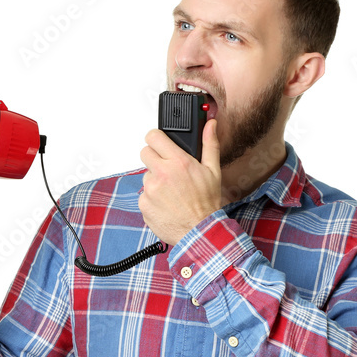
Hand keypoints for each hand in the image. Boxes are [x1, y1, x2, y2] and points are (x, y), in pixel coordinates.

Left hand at [138, 119, 221, 245]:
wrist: (199, 232)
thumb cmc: (206, 203)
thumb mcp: (213, 171)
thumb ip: (209, 144)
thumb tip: (210, 124)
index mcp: (178, 162)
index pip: (153, 136)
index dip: (156, 138)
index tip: (160, 143)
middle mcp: (161, 174)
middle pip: (145, 153)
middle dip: (154, 158)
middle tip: (167, 169)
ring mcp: (150, 190)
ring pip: (146, 176)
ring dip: (155, 181)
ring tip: (171, 192)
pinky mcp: (144, 204)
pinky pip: (144, 195)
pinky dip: (152, 198)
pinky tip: (166, 204)